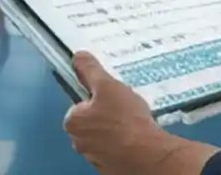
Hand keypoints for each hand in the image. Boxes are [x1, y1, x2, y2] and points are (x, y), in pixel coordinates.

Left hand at [63, 52, 217, 173]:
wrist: (147, 155)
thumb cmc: (124, 119)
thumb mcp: (107, 86)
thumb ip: (90, 71)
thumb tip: (77, 57)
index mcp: (73, 122)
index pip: (80, 105)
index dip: (97, 98)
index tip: (112, 97)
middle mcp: (79, 143)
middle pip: (92, 122)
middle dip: (107, 115)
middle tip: (125, 109)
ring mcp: (95, 158)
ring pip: (104, 138)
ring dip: (116, 131)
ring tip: (135, 123)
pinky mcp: (111, 168)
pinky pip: (116, 152)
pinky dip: (125, 146)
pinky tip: (138, 138)